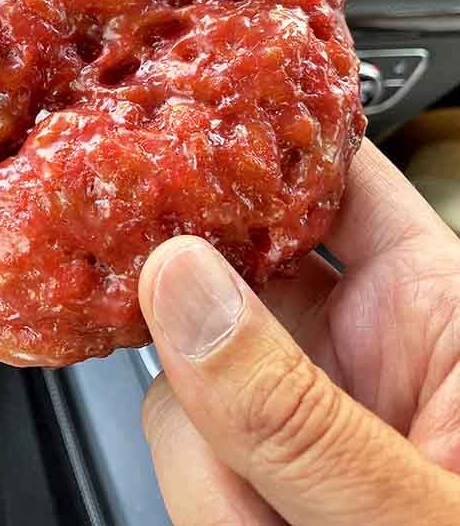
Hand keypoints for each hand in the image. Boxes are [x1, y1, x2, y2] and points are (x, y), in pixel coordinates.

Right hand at [139, 139, 459, 524]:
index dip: (262, 139)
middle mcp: (355, 341)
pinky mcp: (253, 458)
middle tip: (185, 360)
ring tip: (268, 522)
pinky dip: (200, 495)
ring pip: (187, 363)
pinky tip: (251, 525)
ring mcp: (294, 401)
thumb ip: (299, 409)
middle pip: (230, 268)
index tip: (181, 125)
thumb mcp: (416, 505)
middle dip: (192, 322)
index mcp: (431, 307)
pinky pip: (180, 436)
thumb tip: (181, 283)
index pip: (338, 176)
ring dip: (205, 454)